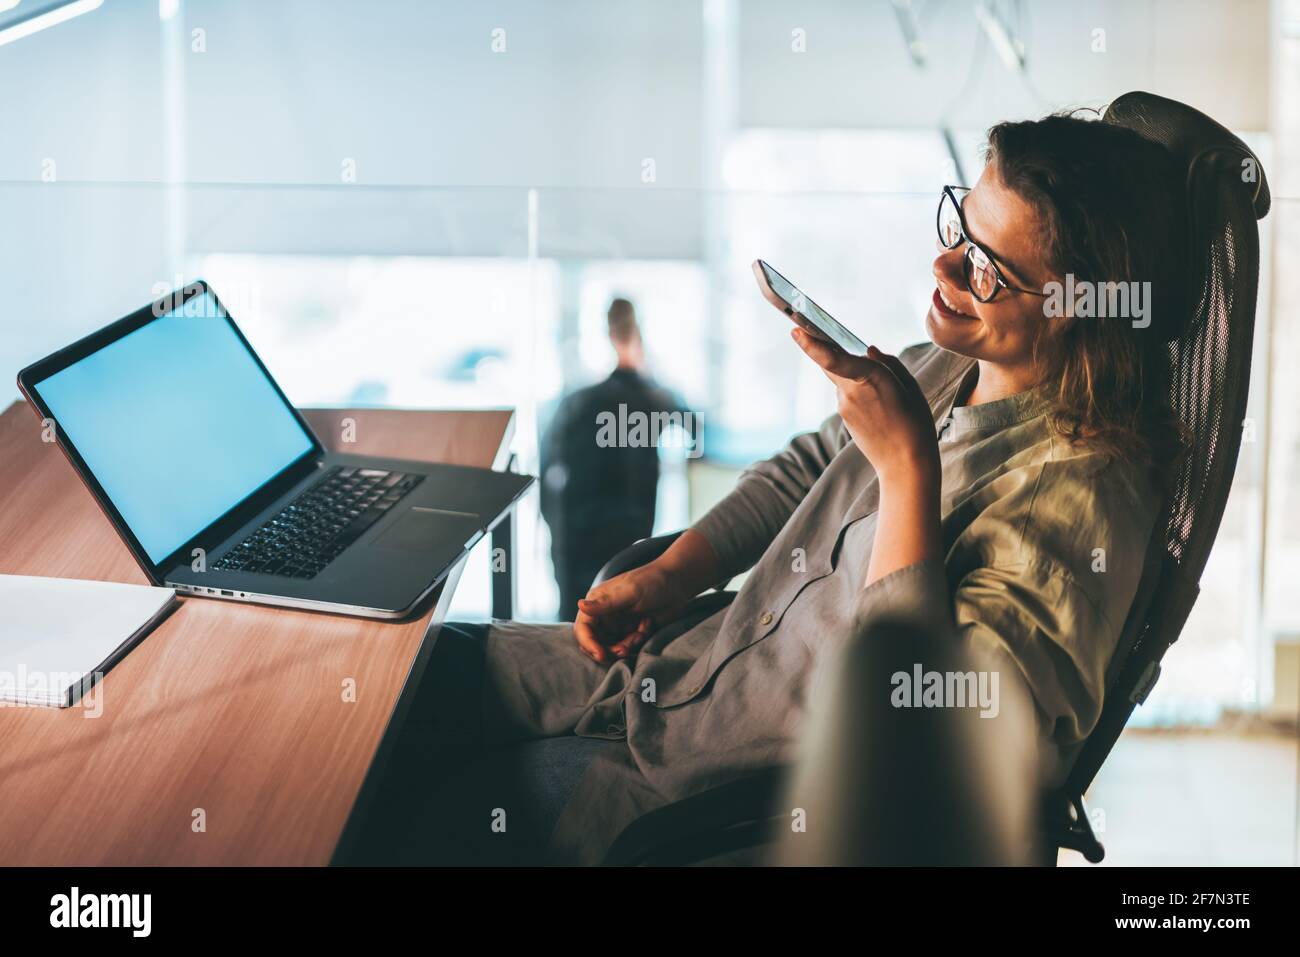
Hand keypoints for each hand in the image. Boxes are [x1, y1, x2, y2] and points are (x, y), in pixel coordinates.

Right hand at [573, 561, 693, 662]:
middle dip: (609, 649)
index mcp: (597, 602)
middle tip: (626, 649)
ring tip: (640, 633)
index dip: (589, 644)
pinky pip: (628, 647)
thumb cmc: (652, 582)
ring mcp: (617, 625)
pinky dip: (637, 642)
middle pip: (595, 644)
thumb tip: (580, 605)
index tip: (602, 655)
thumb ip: (606, 603)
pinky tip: (647, 625)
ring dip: (625, 646)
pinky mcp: (631, 632)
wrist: (677, 583)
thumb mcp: (630, 592)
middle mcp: (604, 615)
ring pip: (611, 648)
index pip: (583, 629)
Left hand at [791, 329, 938, 486]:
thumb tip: (869, 351)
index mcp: (870, 378)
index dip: (812, 345)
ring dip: (852, 373)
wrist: (905, 463)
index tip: (795, 331)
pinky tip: (876, 402)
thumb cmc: (914, 423)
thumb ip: (888, 364)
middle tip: (815, 329)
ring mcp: (845, 406)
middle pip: (831, 362)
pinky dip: (857, 390)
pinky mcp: (844, 417)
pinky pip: (847, 393)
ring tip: (880, 388)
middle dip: (822, 347)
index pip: (834, 359)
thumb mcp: (910, 387)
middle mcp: (851, 392)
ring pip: (841, 377)